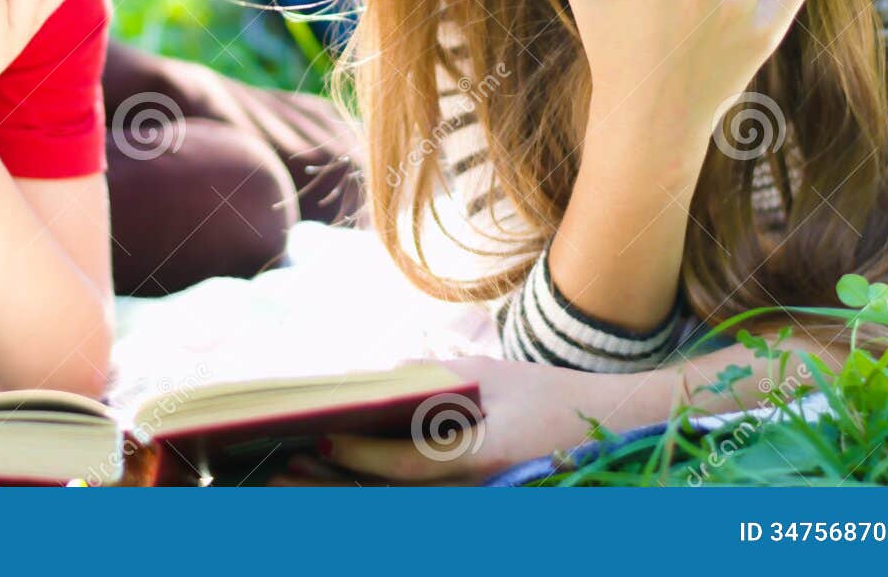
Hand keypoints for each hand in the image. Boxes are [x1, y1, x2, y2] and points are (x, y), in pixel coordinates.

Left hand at [271, 356, 595, 485]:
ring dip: (338, 500)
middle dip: (328, 491)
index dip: (356, 457)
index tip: (315, 439)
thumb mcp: (492, 375)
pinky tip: (331, 487)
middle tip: (278, 474)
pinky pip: (409, 508)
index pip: (404, 466)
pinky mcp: (469, 507)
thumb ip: (433, 377)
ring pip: (391, 513)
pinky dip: (366, 499)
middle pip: (385, 503)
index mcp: (480, 462)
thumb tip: (374, 379)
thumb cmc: (548, 396)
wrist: (609, 430)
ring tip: (289, 482)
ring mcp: (471, 507)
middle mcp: (472, 495)